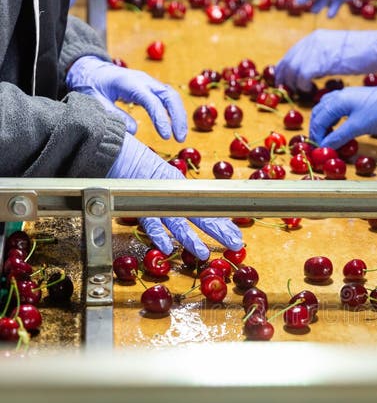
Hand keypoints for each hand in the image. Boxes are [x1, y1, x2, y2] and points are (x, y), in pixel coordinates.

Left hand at [67, 56, 186, 141]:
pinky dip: (174, 112)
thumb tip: (133, 130)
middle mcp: (143, 80)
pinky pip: (168, 98)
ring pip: (172, 96)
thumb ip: (113, 114)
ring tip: (180, 137)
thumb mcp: (95, 100)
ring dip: (179, 116)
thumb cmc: (92, 85)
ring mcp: (149, 82)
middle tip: (179, 139)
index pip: (151, 100)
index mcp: (129, 83)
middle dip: (178, 117)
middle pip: (169, 95)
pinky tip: (175, 127)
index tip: (165, 137)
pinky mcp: (151, 87)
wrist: (93, 70)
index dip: (161, 119)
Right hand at [108, 135, 242, 257]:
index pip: (206, 208)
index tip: (236, 234)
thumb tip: (189, 214)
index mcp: (181, 188)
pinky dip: (158, 235)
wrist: (115, 149)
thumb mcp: (164, 179)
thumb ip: (174, 196)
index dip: (222, 222)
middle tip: (236, 243)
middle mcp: (173, 193)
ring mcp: (157, 199)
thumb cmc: (136, 164)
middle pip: (200, 214)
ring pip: (178, 223)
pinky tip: (167, 248)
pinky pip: (149, 222)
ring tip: (203, 253)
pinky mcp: (139, 202)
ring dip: (191, 239)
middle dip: (219, 230)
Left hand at [275, 27, 376, 90]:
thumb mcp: (336, 50)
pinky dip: (303, 85)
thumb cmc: (362, 53)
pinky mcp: (321, 60)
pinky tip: (309, 89)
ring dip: (295, 83)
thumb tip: (310, 71)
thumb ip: (321, 56)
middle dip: (285, 77)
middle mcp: (312, 40)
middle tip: (287, 90)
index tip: (282, 80)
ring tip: (302, 91)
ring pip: (293, 69)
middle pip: (289, 61)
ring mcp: (316, 49)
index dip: (284, 68)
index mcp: (315, 36)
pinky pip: (303, 76)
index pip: (291, 53)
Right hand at [310, 80, 376, 147]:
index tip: (319, 150)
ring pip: (326, 110)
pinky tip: (337, 128)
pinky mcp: (354, 99)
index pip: (319, 120)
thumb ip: (338, 137)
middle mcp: (338, 96)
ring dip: (324, 124)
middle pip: (319, 113)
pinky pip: (336, 109)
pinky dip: (332, 120)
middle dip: (317, 129)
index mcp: (336, 101)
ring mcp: (346, 96)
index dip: (317, 136)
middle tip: (320, 145)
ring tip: (327, 138)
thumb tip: (324, 148)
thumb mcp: (356, 128)